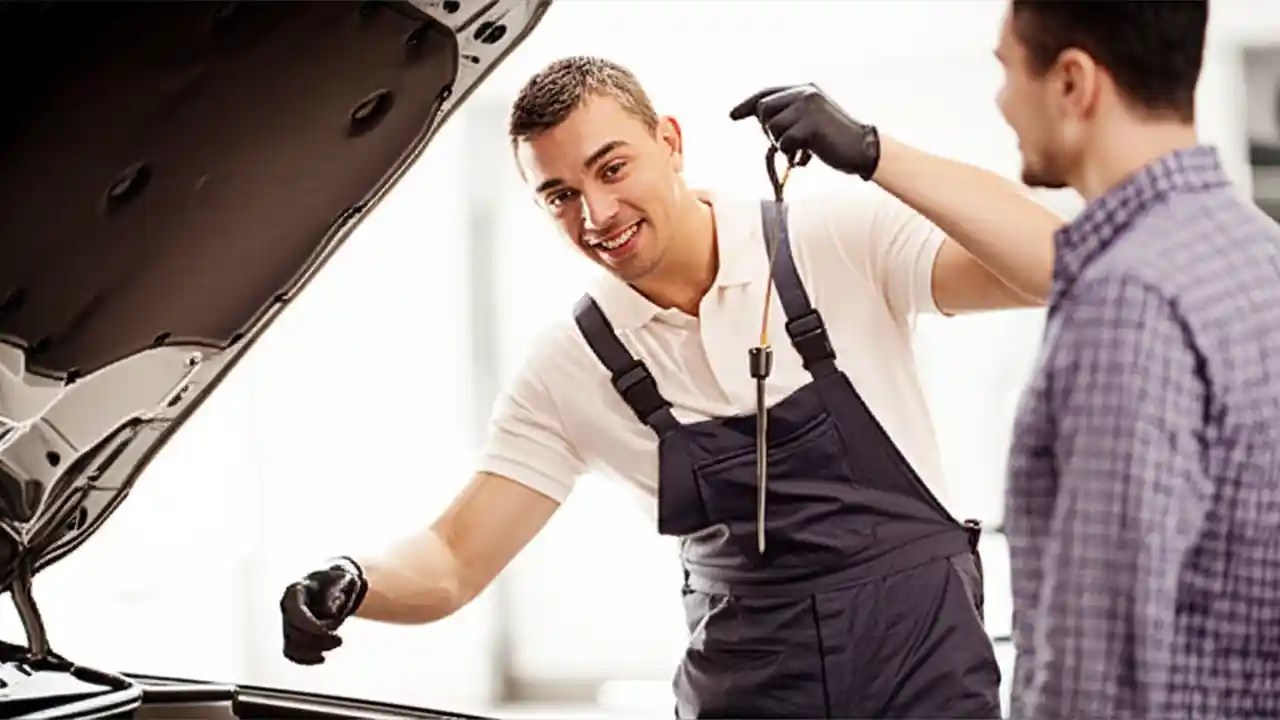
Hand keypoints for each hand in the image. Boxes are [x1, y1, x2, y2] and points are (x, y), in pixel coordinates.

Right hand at [279, 556, 367, 664]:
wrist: (332, 585)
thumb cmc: (336, 581)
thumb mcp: (341, 578)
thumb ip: (335, 590)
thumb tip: (327, 611)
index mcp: (295, 591)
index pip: (296, 613)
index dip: (311, 626)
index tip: (329, 632)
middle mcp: (287, 608)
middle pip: (294, 632)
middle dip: (318, 639)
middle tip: (339, 639)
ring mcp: (287, 621)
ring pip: (292, 645)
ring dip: (314, 650)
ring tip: (335, 643)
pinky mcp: (291, 634)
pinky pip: (291, 652)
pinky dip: (304, 658)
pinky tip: (321, 658)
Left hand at [729, 84, 880, 180]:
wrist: (862, 149)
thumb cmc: (834, 141)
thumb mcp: (809, 122)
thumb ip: (789, 117)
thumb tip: (761, 121)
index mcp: (805, 89)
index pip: (767, 93)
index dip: (747, 105)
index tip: (732, 115)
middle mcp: (805, 93)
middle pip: (763, 109)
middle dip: (768, 130)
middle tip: (786, 143)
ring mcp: (808, 107)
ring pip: (772, 127)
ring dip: (782, 144)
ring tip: (801, 149)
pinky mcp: (810, 125)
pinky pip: (784, 142)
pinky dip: (791, 153)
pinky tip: (807, 156)